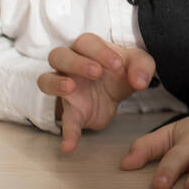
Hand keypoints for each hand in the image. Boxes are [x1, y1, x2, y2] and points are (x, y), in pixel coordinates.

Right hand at [37, 33, 155, 152]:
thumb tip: (140, 82)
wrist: (114, 93)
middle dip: (77, 63)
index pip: (86, 42)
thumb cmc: (121, 70)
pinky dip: (67, 133)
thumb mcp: (138, 64)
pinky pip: (64, 121)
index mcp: (88, 49)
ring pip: (46, 79)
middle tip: (97, 72)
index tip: (117, 64)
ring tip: (70, 88)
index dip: (100, 51)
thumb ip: (142, 67)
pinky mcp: (71, 110)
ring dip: (56, 83)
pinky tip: (69, 145)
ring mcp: (66, 86)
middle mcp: (70, 64)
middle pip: (59, 55)